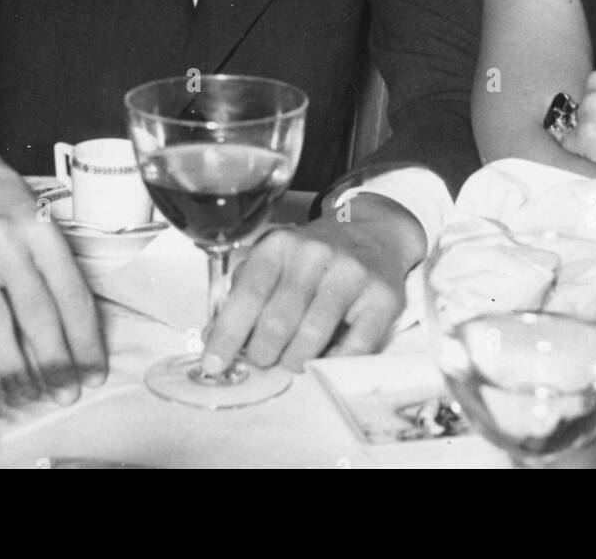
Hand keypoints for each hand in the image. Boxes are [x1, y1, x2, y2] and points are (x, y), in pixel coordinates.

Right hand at [0, 140, 106, 399]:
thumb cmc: (2, 200)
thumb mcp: (39, 218)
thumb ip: (53, 266)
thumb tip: (72, 329)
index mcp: (40, 229)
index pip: (70, 292)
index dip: (85, 336)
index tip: (95, 369)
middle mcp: (5, 245)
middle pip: (35, 312)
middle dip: (55, 359)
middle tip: (68, 392)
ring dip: (15, 368)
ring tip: (31, 398)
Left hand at [201, 194, 421, 373]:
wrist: (371, 232)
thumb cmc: (313, 257)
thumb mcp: (274, 261)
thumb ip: (243, 295)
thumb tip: (212, 337)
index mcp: (281, 244)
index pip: (248, 295)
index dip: (228, 335)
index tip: (214, 363)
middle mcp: (315, 254)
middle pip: (277, 322)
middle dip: (263, 353)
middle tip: (264, 359)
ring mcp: (352, 273)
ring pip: (312, 336)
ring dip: (295, 360)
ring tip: (292, 359)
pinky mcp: (383, 296)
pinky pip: (354, 346)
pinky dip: (333, 362)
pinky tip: (324, 358)